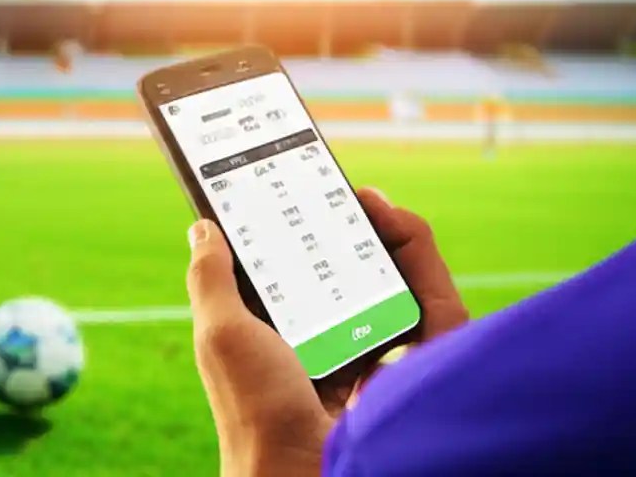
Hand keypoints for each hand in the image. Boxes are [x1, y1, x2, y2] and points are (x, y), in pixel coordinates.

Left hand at [186, 188, 468, 474]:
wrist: (305, 468)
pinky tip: (405, 232)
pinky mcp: (413, 364)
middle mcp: (330, 340)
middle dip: (360, 227)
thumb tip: (202, 227)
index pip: (300, 269)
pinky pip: (433, 307)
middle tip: (357, 193)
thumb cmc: (254, 408)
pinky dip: (426, 266)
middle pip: (356, 270)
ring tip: (381, 206)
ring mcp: (374, 354)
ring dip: (399, 238)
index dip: (305, 228)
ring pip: (399, 283)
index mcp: (284, 332)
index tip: (309, 187)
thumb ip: (211, 279)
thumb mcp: (219, 332)